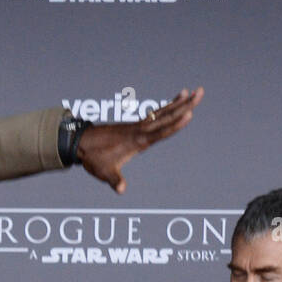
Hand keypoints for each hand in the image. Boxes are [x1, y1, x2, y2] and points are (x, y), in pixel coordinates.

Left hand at [76, 87, 202, 193]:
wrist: (80, 142)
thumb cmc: (93, 158)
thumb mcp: (104, 172)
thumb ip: (114, 180)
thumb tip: (121, 190)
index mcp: (137, 141)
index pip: (160, 132)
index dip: (175, 125)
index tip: (189, 114)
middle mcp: (140, 130)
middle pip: (167, 116)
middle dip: (184, 106)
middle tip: (201, 92)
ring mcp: (138, 126)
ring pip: (163, 112)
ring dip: (179, 103)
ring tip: (194, 92)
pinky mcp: (135, 125)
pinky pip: (156, 113)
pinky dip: (167, 106)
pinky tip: (176, 100)